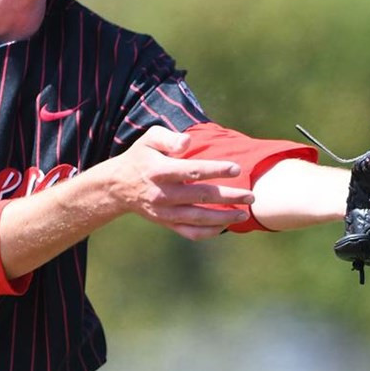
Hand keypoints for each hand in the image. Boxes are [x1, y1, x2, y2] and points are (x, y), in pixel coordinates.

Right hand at [111, 125, 253, 240]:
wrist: (118, 187)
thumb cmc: (140, 158)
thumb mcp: (148, 139)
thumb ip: (168, 138)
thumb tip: (187, 143)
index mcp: (159, 171)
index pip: (191, 171)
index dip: (215, 170)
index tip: (237, 168)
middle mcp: (161, 194)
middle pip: (200, 197)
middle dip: (228, 197)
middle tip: (251, 195)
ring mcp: (163, 212)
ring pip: (197, 218)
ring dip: (223, 217)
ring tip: (244, 213)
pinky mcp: (165, 223)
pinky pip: (189, 232)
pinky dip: (208, 232)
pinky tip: (225, 226)